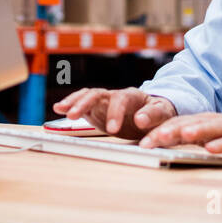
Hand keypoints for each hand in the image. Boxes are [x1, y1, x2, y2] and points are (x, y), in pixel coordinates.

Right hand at [52, 87, 176, 138]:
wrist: (153, 113)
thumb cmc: (159, 111)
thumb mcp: (163, 113)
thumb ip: (152, 115)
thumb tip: (140, 120)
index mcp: (132, 95)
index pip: (120, 99)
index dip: (115, 112)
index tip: (112, 129)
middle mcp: (115, 95)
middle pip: (97, 94)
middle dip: (84, 104)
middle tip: (73, 116)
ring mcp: (104, 101)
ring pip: (87, 96)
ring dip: (74, 102)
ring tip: (61, 109)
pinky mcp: (97, 109)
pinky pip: (82, 104)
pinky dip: (71, 105)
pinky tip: (59, 109)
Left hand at [138, 112, 221, 153]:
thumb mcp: (215, 138)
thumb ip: (194, 140)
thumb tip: (165, 147)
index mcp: (205, 123)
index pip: (178, 126)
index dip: (159, 133)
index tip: (140, 143)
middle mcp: (217, 122)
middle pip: (190, 124)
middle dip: (169, 131)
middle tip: (150, 140)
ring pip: (212, 128)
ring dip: (195, 131)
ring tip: (180, 135)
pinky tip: (213, 148)